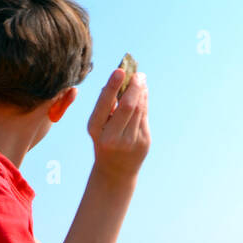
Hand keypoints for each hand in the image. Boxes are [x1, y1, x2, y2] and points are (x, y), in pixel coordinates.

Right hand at [86, 64, 149, 182]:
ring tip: (140, 79)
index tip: (120, 71)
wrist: (115, 171)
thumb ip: (106, 105)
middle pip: (128, 106)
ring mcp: (131, 141)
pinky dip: (144, 101)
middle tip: (138, 74)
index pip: (105, 105)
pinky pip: (145, 116)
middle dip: (134, 86)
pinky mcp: (144, 142)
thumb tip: (121, 77)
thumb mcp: (98, 126)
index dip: (113, 87)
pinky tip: (142, 92)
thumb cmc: (104, 141)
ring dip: (141, 91)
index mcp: (96, 130)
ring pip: (139, 109)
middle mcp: (113, 137)